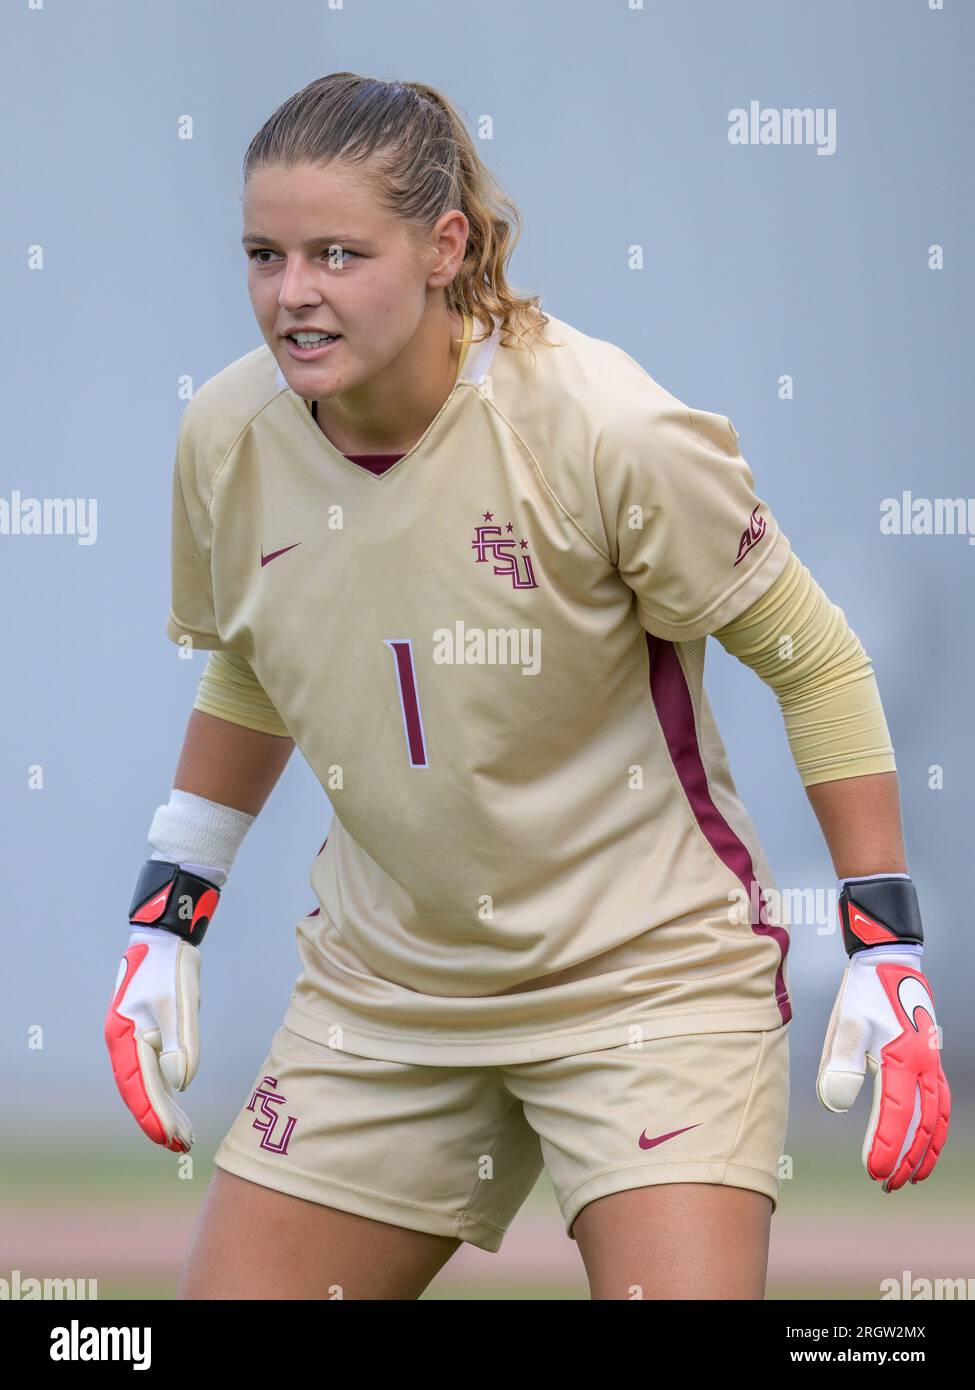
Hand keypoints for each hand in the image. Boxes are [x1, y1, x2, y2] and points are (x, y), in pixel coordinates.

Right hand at [104, 927, 200, 1151]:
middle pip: (141, 1092)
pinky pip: (152, 1072)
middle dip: (160, 1122)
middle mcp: (124, 1044)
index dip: (154, 1115)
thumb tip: (181, 1085)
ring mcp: (132, 1042)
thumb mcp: (180, 1004)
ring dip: (163, 1111)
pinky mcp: (145, 1037)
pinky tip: (177, 1109)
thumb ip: (182, 1043)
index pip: (140, 1087)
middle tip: (182, 1147)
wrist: (164, 942)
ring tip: (184, 1138)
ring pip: (146, 1085)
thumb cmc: (171, 970)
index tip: (170, 1139)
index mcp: (126, 1037)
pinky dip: (164, 1093)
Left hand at [816, 947, 949, 1190]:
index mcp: (900, 1059)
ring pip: (937, 1117)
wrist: (888, 961)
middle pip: (921, 1125)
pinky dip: (938, 1127)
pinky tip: (928, 1140)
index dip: (884, 1147)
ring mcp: (932, 1063)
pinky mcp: (932, 1059)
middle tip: (888, 1185)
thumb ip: (840, 1064)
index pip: (894, 1115)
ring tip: (912, 1176)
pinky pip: (943, 1102)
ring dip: (926, 1150)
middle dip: (906, 1159)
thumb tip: (835, 1106)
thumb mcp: (845, 1024)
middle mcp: (923, 1066)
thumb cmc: (863, 993)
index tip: (872, 1171)